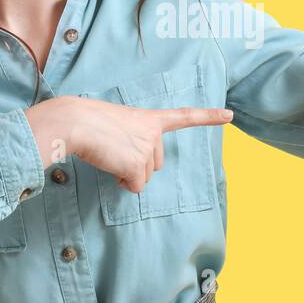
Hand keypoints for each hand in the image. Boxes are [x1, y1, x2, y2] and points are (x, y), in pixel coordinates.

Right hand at [24, 96, 232, 191]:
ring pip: (144, 177)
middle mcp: (154, 133)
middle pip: (155, 163)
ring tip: (109, 154)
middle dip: (137, 165)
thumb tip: (129, 171)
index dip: (208, 117)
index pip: (184, 116)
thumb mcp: (117, 125)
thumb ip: (131, 140)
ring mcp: (148, 149)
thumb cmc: (87, 121)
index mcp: (149, 118)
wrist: (75, 122)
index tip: (229, 116)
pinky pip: (135, 186)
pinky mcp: (138, 165)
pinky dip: (123, 183)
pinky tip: (110, 166)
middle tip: (115, 151)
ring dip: (127, 174)